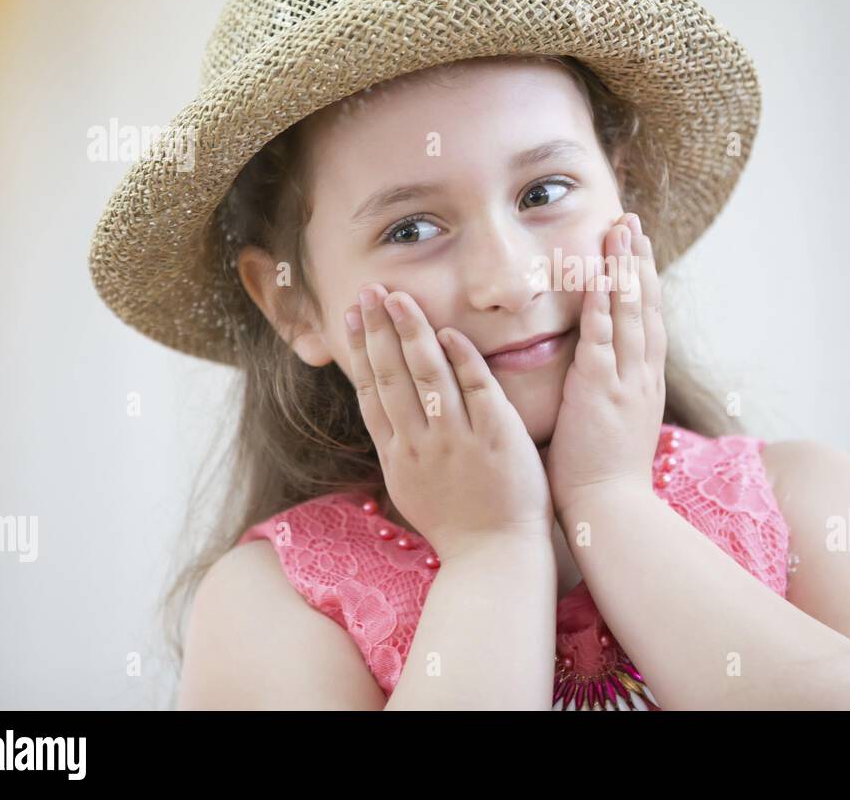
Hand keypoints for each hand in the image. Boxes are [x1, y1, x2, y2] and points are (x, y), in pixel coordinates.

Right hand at [344, 284, 553, 560]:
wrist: (496, 557)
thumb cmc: (459, 525)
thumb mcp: (411, 489)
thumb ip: (399, 448)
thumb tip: (384, 412)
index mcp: (397, 457)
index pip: (372, 393)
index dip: (362, 351)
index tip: (354, 317)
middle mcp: (420, 445)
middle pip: (392, 377)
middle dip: (378, 330)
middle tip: (369, 291)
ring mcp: (457, 441)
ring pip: (428, 377)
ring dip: (411, 334)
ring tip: (399, 298)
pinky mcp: (496, 438)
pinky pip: (477, 389)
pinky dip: (461, 360)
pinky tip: (449, 333)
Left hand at [546, 212, 666, 517]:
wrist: (612, 513)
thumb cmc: (603, 480)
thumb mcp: (613, 430)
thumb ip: (607, 400)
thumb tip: (596, 383)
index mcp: (643, 386)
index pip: (646, 323)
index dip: (641, 283)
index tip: (635, 250)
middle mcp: (641, 377)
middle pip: (645, 307)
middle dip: (638, 262)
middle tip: (632, 223)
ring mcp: (625, 383)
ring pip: (630, 314)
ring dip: (624, 269)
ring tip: (621, 231)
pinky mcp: (601, 392)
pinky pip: (603, 339)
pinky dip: (603, 305)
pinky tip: (599, 275)